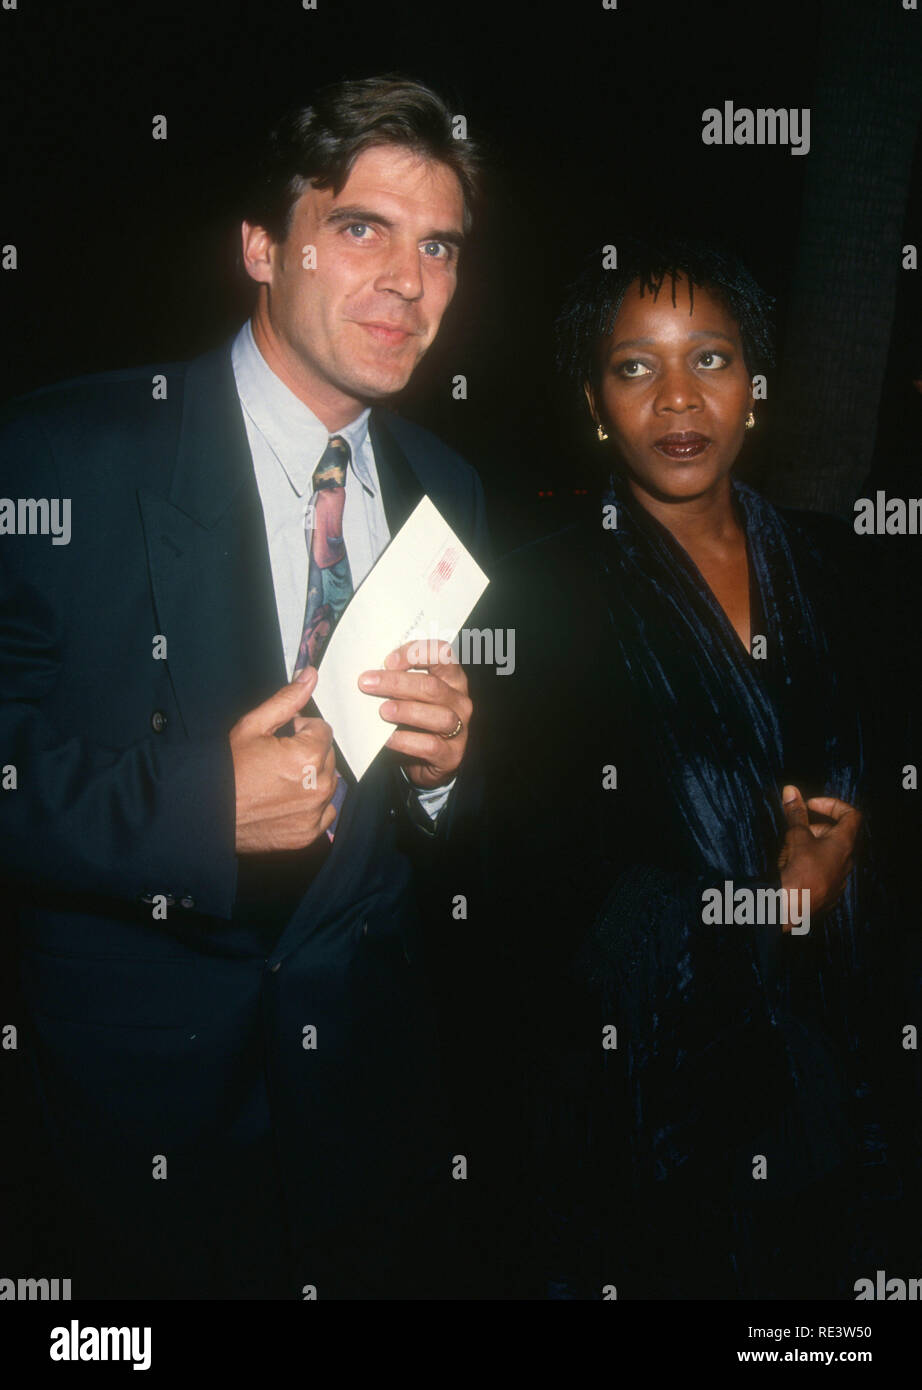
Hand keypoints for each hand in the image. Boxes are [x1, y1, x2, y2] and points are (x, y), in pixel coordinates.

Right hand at [229, 668, 336, 852]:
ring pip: (328, 782)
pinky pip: (325, 811)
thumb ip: (286, 700)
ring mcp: (315, 812)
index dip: (301, 729)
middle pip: (327, 755)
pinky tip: (286, 801)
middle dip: (308, 752)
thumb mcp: (251, 727)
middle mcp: (318, 786)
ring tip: (278, 781)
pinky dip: (311, 805)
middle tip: (276, 760)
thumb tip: (311, 676)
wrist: (207, 815)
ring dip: (311, 777)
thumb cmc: (225, 771)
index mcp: (307, 756)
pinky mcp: (309, 833)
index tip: (281, 738)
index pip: (322, 730)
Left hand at [358, 640, 471, 789]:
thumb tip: (371, 674)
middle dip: (397, 683)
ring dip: (406, 711)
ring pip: (437, 715)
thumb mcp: (410, 695)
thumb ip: (400, 680)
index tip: (388, 662)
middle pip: (432, 686)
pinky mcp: (451, 754)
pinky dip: (407, 741)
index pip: (442, 654)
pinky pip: (430, 745)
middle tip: (367, 683)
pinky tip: (389, 738)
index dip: (415, 653)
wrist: (426, 760)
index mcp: (452, 678)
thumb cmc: (416, 720)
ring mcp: (459, 728)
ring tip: (383, 710)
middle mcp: (460, 701)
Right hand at [776, 784, 861, 921]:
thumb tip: (791, 790)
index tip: (811, 806)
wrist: (794, 910)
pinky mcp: (829, 892)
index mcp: (844, 844)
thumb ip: (795, 813)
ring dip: (807, 847)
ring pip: (826, 853)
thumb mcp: (796, 837)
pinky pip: (820, 871)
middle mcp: (846, 861)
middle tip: (793, 833)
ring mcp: (839, 878)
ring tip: (788, 854)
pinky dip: (807, 865)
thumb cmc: (800, 871)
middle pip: (835, 834)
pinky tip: (791, 871)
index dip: (832, 805)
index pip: (851, 814)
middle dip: (812, 828)